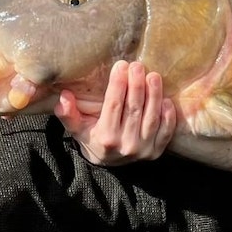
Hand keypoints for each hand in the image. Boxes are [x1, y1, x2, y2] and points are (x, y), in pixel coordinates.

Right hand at [55, 60, 177, 165]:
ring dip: (154, 95)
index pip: (113, 105)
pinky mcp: (156, 151)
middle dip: (137, 85)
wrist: (109, 165)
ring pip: (151, 117)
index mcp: (105, 138)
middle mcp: (125, 145)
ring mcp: (143, 150)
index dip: (118, 84)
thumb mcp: (77, 128)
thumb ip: (68, 114)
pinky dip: (168, 116)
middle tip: (138, 65)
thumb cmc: (94, 138)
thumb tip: (63, 95)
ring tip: (154, 76)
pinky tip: (166, 99)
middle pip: (134, 109)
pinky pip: (166, 132)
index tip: (121, 65)